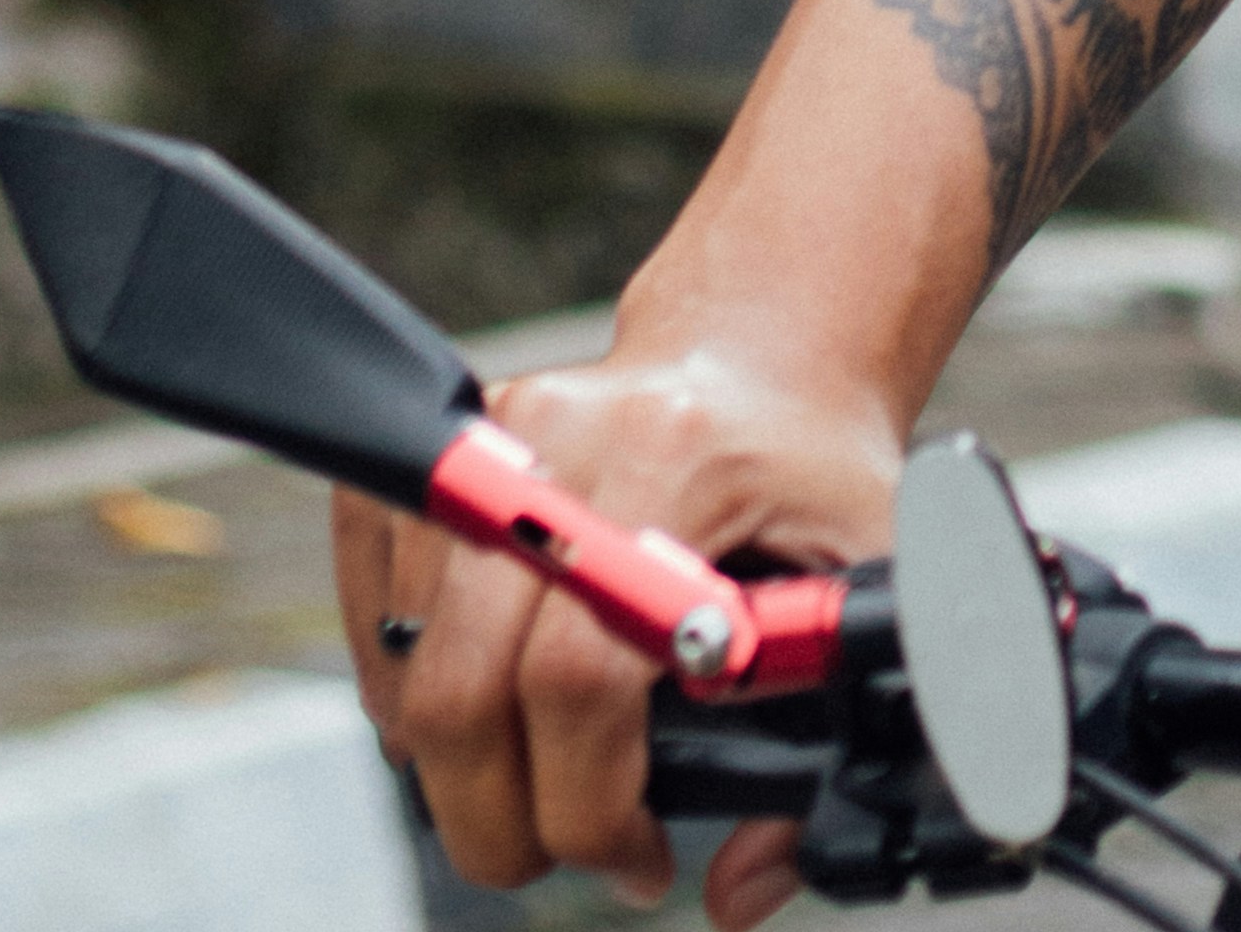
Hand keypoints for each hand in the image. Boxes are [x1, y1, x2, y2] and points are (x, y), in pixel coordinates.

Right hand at [335, 324, 901, 925]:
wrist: (758, 361)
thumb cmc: (814, 478)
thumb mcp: (866, 586)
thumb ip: (836, 737)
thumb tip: (736, 891)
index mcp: (681, 460)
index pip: (579, 674)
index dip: (592, 803)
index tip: (639, 857)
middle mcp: (565, 433)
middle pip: (464, 683)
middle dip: (498, 822)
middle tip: (558, 850)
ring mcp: (489, 432)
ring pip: (410, 664)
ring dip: (456, 770)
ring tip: (540, 779)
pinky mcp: (440, 447)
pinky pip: (374, 608)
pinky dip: (407, 692)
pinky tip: (488, 706)